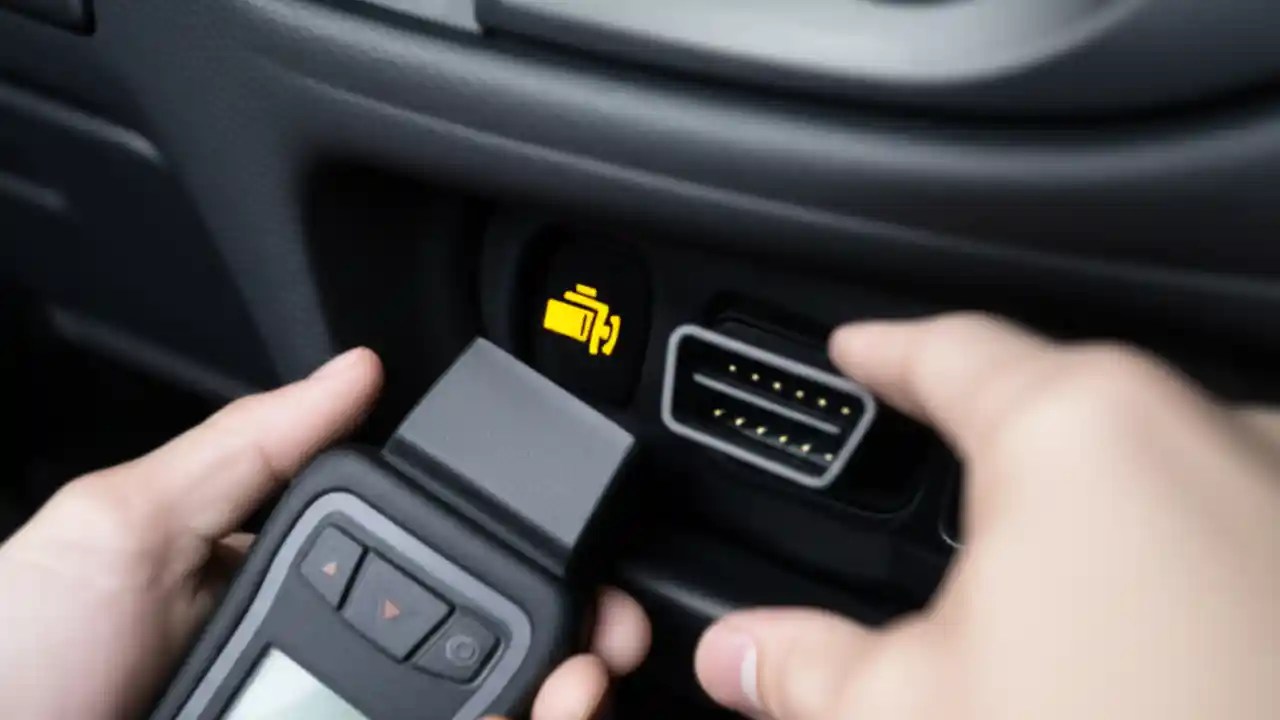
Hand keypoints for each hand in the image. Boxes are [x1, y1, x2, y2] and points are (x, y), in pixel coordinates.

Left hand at [0, 348, 649, 718]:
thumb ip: (249, 448)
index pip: (434, 577)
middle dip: (566, 652)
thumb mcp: (128, 526)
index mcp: (295, 594)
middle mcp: (333, 681)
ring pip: (480, 718)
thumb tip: (357, 369)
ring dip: (551, 706)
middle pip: (479, 665)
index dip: (519, 572)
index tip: (580, 571)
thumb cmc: (16, 660)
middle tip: (605, 648)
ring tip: (580, 688)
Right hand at [695, 314, 1279, 719]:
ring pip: (1153, 457)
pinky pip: (1234, 509)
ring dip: (1091, 500)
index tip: (862, 349)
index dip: (885, 351)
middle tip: (935, 498)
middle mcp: (1205, 432)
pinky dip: (1177, 543)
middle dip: (990, 442)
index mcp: (1077, 436)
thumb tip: (737, 657)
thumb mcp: (920, 714)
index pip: (948, 350)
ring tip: (1054, 594)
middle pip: (1059, 401)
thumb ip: (808, 668)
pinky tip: (1158, 625)